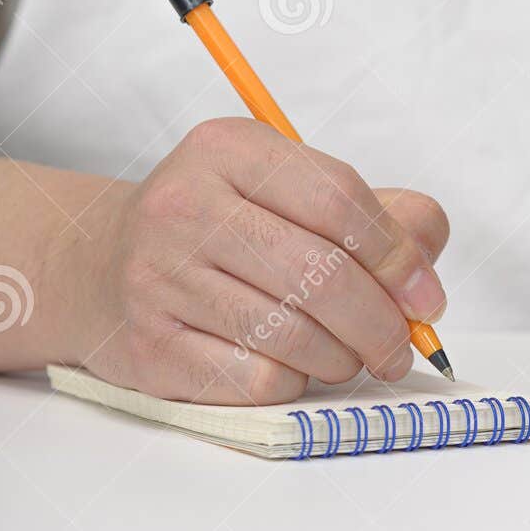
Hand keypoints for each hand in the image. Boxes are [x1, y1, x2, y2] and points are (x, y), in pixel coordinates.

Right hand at [75, 118, 450, 403]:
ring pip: (293, 334)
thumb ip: (381, 214)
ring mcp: (158, 276)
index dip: (397, 256)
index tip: (426, 298)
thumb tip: (427, 270)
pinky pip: (256, 378)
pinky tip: (292, 365)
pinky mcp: (149, 345)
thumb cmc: (227, 228)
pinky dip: (294, 381)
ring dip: (343, 358)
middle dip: (382, 323)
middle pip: (321, 274)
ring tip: (351, 356)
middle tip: (401, 347)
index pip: (338, 200)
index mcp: (229, 149)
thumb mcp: (294, 190)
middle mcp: (184, 205)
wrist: (101, 265)